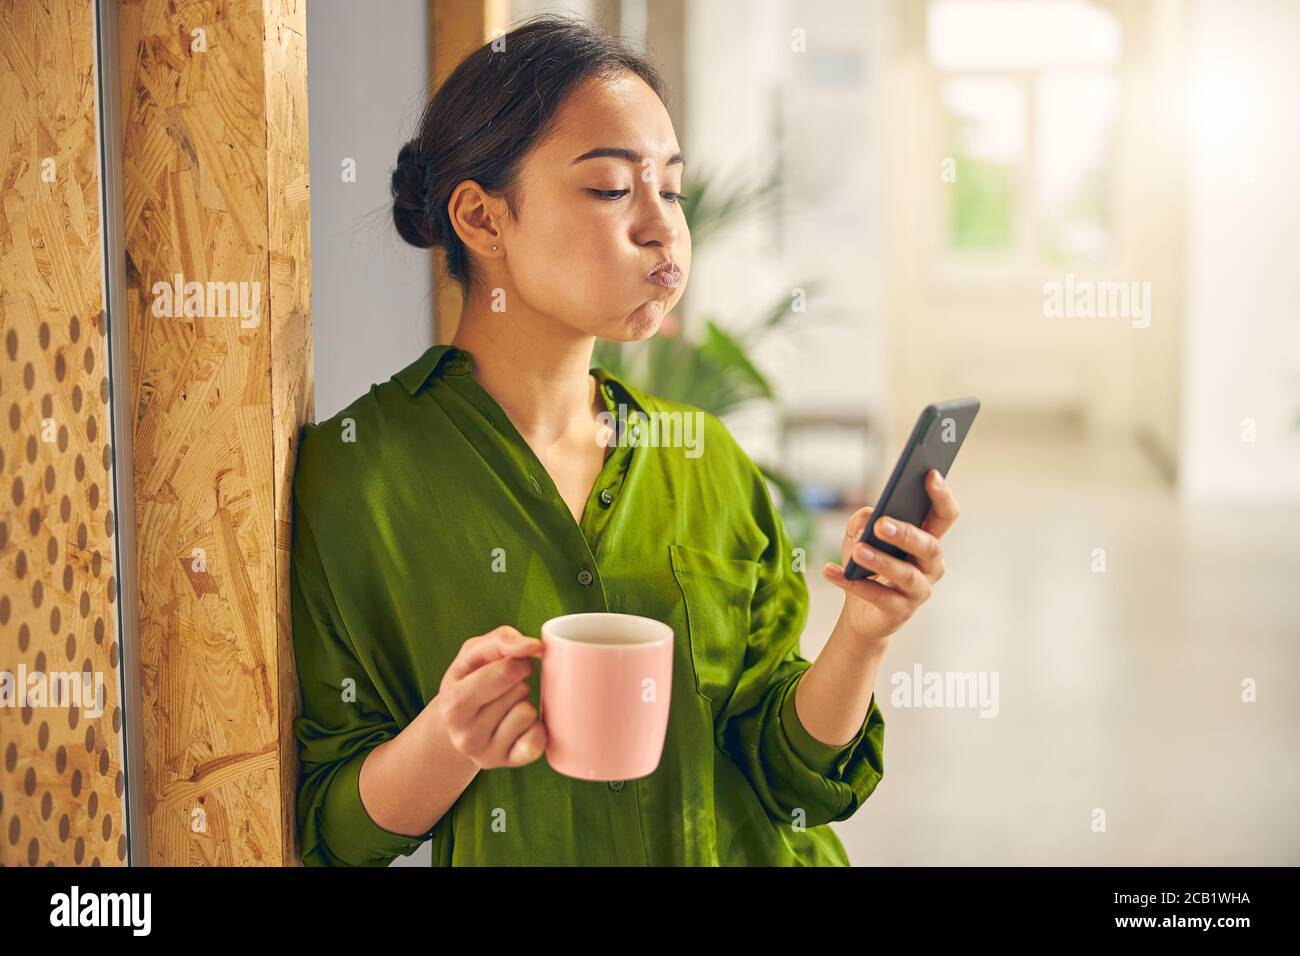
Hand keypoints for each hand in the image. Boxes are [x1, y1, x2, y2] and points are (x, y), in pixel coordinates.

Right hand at [437, 625, 547, 768]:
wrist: (457, 726)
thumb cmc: (470, 679)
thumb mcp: (474, 654)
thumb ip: (501, 640)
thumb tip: (535, 646)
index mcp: (453, 704)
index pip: (506, 671)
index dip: (518, 661)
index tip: (513, 663)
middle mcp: (466, 736)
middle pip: (519, 691)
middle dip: (518, 682)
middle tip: (502, 689)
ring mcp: (486, 755)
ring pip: (528, 713)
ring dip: (524, 703)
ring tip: (506, 706)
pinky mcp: (509, 764)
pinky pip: (539, 739)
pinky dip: (536, 727)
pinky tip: (518, 725)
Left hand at [821, 469, 960, 648]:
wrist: (861, 613)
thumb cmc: (866, 566)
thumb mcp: (858, 537)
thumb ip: (862, 521)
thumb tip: (869, 516)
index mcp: (927, 539)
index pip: (945, 515)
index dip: (942, 495)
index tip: (930, 475)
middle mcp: (931, 565)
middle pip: (929, 546)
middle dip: (906, 533)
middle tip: (882, 524)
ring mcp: (919, 590)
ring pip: (907, 575)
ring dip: (881, 560)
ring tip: (858, 550)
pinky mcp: (901, 612)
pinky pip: (878, 596)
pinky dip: (852, 583)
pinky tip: (830, 571)